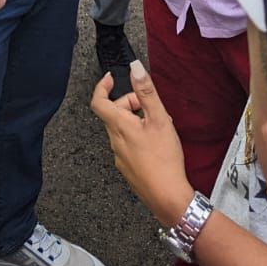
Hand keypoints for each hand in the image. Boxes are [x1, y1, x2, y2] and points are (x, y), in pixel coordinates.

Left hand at [90, 62, 192, 225]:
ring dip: (137, 121)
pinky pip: (128, 144)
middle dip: (130, 104)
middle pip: (114, 113)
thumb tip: (135, 68)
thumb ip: (146, 92)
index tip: (110, 78)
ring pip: (122, 129)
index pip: (98, 101)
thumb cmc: (164, 159)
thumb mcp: (159, 119)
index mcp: (119, 126)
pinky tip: (156, 144)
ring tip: (159, 126)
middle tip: (151, 107)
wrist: (167, 197)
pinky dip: (138, 136)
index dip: (102, 86)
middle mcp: (115, 141)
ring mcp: (120, 157)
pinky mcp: (128, 168)